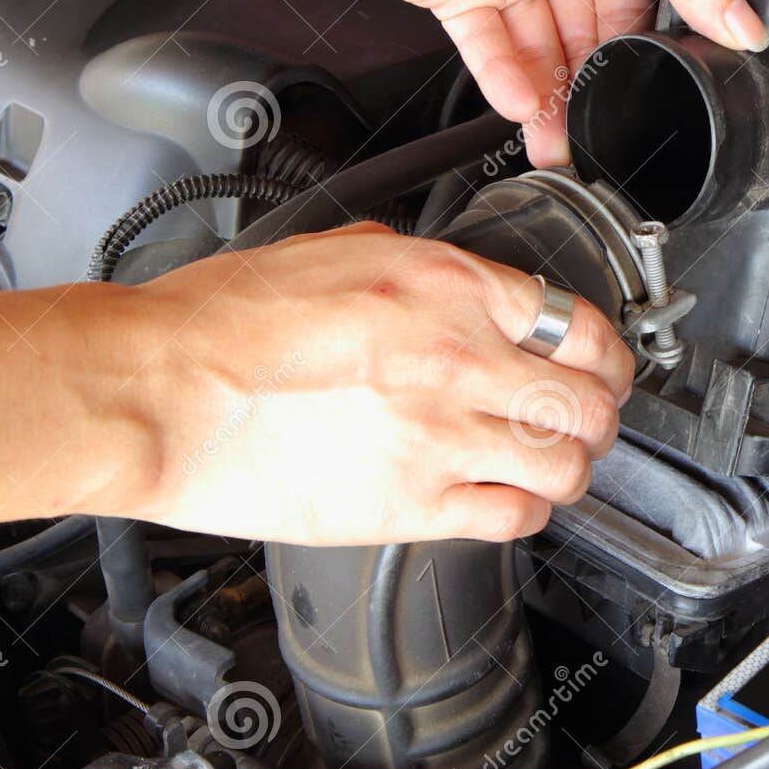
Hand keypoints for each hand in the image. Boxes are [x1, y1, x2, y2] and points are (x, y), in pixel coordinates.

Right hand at [102, 225, 633, 544]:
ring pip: (566, 466)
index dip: (608, 354)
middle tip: (590, 420)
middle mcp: (460, 360)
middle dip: (602, 415)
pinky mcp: (410, 505)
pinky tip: (509, 501)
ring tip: (556, 465)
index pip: (579, 324)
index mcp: (448, 288)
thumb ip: (417, 264)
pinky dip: (526, 511)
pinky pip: (512, 517)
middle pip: (589, 401)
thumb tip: (456, 280)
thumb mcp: (337, 252)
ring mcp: (441, 438)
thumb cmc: (225, 321)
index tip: (604, 367)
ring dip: (572, 468)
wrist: (160, 388)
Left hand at [317, 0, 768, 165]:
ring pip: (540, 50)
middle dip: (594, 88)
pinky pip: (491, 48)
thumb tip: (746, 21)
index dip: (648, 49)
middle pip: (588, 35)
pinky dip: (505, 80)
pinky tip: (520, 107)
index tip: (655, 95)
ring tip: (560, 141)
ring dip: (551, 98)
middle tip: (601, 135)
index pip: (643, 0)